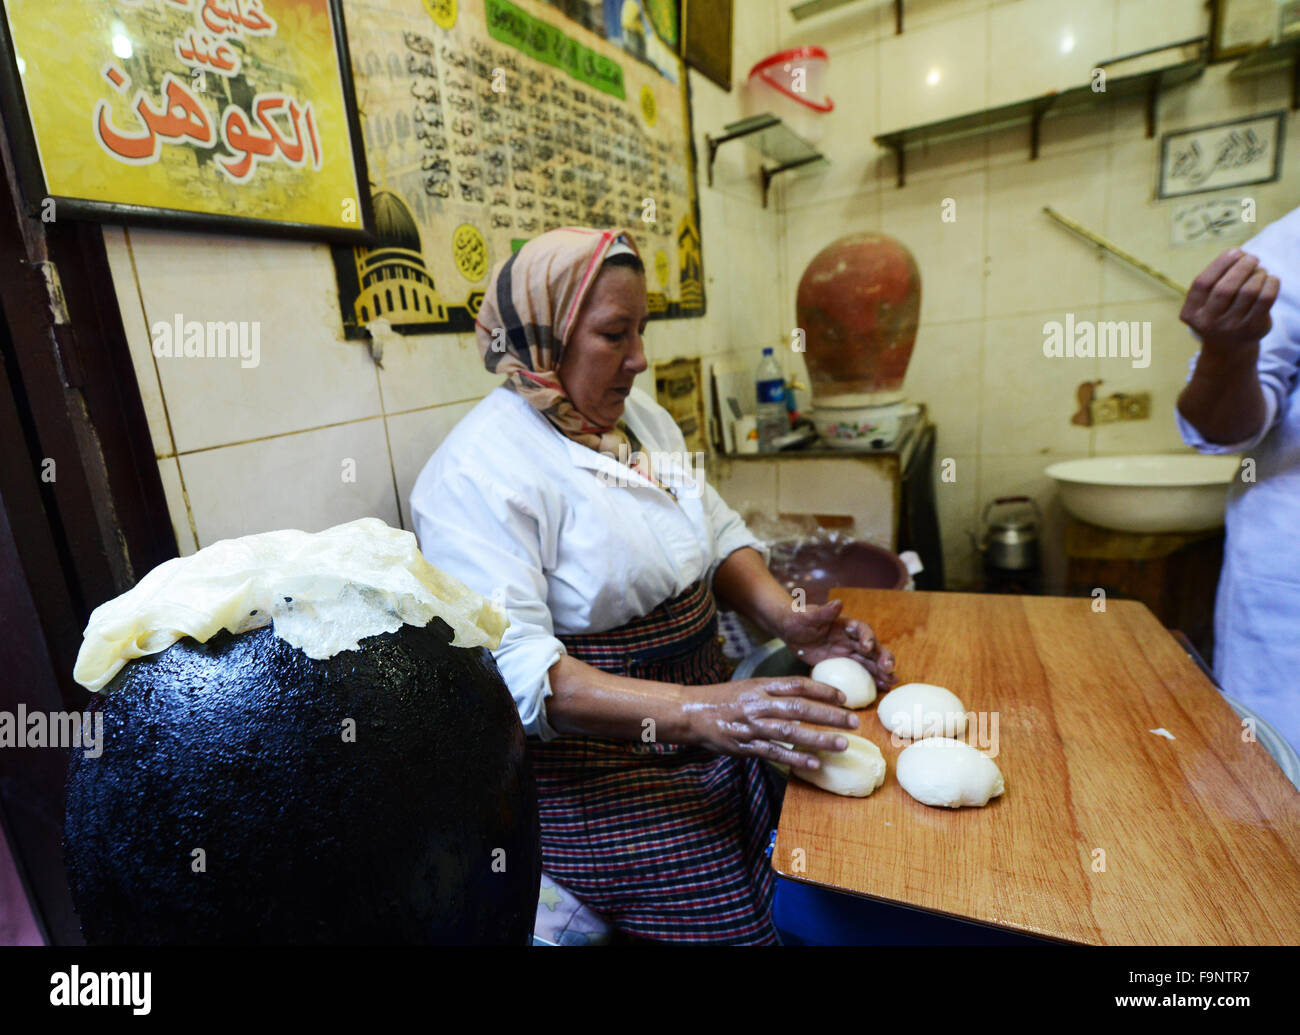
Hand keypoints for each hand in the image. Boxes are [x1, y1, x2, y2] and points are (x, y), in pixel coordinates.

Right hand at [684, 677, 859, 770]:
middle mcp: (759, 704)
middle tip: (854, 721)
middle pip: (800, 708)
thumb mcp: (749, 686)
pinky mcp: (746, 746)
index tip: (843, 698)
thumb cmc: (724, 699)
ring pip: (791, 732)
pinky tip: (814, 764)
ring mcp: (753, 726)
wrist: (692, 713)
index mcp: (761, 685)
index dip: (823, 690)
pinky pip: (775, 753)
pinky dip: (796, 759)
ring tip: (842, 744)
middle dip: (829, 715)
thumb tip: (806, 695)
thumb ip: (775, 690)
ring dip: (819, 738)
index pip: (798, 685)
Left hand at [780, 598, 895, 690]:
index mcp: (846, 624)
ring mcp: (850, 652)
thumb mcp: (808, 616)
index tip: (868, 646)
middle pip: (873, 647)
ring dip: (883, 671)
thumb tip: (838, 603)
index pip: (862, 629)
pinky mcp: (844, 665)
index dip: (867, 637)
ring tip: (893, 682)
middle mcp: (852, 638)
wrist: (791, 630)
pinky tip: (882, 689)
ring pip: (871, 662)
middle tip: (889, 669)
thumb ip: (823, 612)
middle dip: (882, 657)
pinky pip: (861, 673)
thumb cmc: (799, 619)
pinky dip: (872, 680)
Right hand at [1180, 248, 1279, 357]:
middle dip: (1241, 267)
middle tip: (1252, 258)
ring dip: (1257, 274)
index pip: (1202, 284)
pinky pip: (1266, 299)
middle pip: (1225, 288)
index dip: (1219, 264)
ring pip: (1249, 291)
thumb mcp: (1204, 302)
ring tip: (1259, 270)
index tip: (1235, 251)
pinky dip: (1271, 283)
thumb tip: (1238, 254)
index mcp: (1191, 314)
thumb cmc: (1216, 314)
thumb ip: (1214, 280)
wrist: (1228, 348)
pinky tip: (1270, 279)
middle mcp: (1208, 323)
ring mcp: (1231, 328)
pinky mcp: (1253, 329)